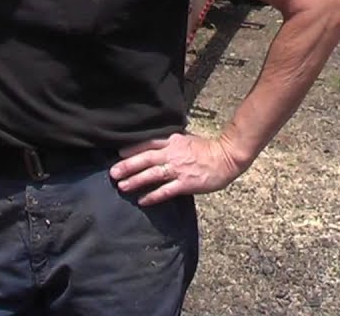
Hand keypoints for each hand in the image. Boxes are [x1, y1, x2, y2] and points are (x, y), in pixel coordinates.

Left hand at [109, 133, 243, 205]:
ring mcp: (178, 170)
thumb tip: (155, 144)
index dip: (132, 149)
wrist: (226, 158)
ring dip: (135, 181)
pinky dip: (152, 195)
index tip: (119, 153)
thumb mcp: (185, 139)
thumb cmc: (206, 148)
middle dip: (127, 166)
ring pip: (152, 175)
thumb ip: (170, 141)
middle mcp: (172, 155)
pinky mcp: (185, 184)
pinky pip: (165, 191)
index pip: (148, 144)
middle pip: (145, 159)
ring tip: (122, 186)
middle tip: (112, 173)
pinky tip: (142, 200)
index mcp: (172, 142)